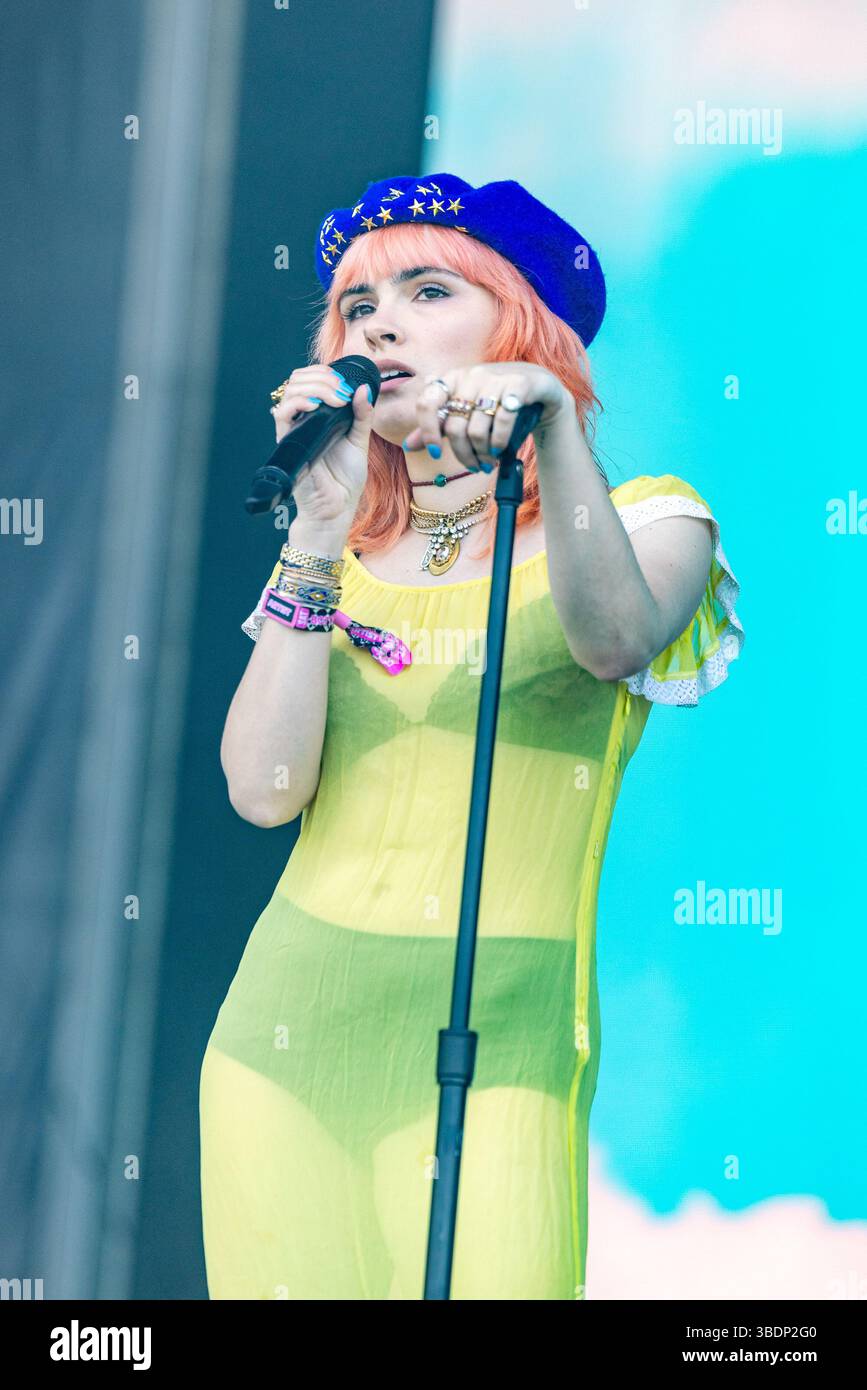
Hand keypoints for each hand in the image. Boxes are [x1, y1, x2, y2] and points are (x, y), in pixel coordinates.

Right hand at [269, 363, 374, 525]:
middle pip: (298, 379)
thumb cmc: (345, 480)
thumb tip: (365, 388)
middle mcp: (303, 419)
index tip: (348, 385)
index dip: (327, 374)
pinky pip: (282, 413)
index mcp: (318, 416)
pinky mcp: (288, 443)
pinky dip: (300, 402)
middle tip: (343, 391)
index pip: (311, 380)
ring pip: (290, 390)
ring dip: (315, 386)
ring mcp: (294, 430)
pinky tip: (318, 406)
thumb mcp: (360, 440)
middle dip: (323, 376)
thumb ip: (362, 415)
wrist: (337, 507)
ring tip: (336, 398)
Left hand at [401, 362, 569, 472]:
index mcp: (452, 379)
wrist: (538, 390)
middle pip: (454, 426)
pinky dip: (499, 443)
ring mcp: (495, 378)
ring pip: (477, 428)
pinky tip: (500, 452)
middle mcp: (470, 375)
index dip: (428, 432)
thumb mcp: (465, 414)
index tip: (436, 454)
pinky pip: (503, 420)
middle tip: (474, 466)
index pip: (427, 404)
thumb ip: (438, 428)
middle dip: (463, 455)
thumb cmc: (495, 403)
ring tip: (488, 462)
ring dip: (482, 454)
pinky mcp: (519, 384)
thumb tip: (409, 445)